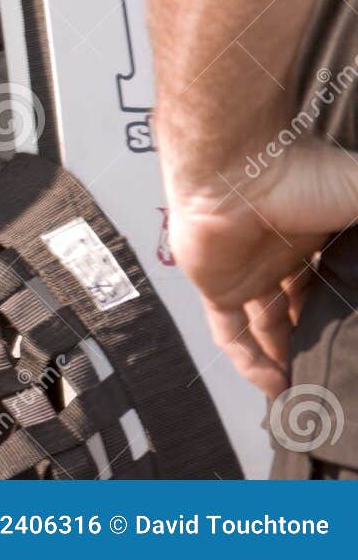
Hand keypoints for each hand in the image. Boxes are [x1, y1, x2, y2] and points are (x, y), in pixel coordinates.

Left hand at [164, 141, 357, 396]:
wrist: (239, 166)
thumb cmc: (305, 172)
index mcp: (315, 233)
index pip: (334, 278)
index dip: (347, 306)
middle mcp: (279, 254)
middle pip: (299, 306)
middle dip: (318, 338)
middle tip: (342, 374)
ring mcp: (245, 270)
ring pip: (265, 325)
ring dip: (285, 357)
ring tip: (312, 393)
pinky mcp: (215, 285)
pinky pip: (229, 333)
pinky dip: (249, 362)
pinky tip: (275, 388)